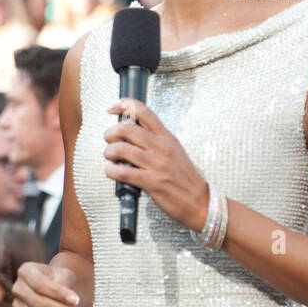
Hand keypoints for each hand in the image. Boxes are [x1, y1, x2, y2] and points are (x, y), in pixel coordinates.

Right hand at [11, 261, 91, 306]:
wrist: (53, 287)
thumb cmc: (60, 278)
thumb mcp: (64, 274)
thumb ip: (65, 283)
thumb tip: (72, 303)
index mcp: (26, 272)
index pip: (40, 285)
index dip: (58, 293)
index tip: (77, 300)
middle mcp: (18, 290)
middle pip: (41, 306)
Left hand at [103, 99, 209, 230]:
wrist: (199, 201)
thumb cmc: (183, 177)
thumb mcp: (173, 151)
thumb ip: (154, 140)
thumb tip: (129, 132)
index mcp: (166, 137)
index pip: (144, 112)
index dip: (124, 105)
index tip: (111, 108)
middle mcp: (161, 147)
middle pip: (127, 129)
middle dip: (110, 133)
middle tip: (108, 140)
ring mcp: (156, 164)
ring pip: (121, 149)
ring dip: (109, 152)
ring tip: (110, 157)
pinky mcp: (151, 182)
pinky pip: (122, 172)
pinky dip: (111, 171)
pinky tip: (112, 171)